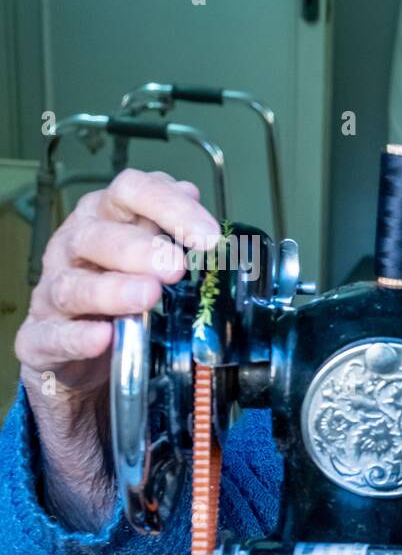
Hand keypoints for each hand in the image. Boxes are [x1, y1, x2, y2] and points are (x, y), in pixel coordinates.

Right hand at [16, 169, 217, 528]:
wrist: (89, 362)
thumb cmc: (126, 302)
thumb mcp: (157, 264)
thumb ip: (178, 236)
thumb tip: (203, 209)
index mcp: (108, 221)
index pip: (131, 192)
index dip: (168, 206)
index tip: (206, 234)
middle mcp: (75, 251)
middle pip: (97, 235)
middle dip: (139, 248)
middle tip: (176, 267)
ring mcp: (55, 295)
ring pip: (73, 285)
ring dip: (112, 290)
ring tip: (147, 297)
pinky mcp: (42, 339)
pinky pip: (53, 336)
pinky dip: (78, 337)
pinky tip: (104, 337)